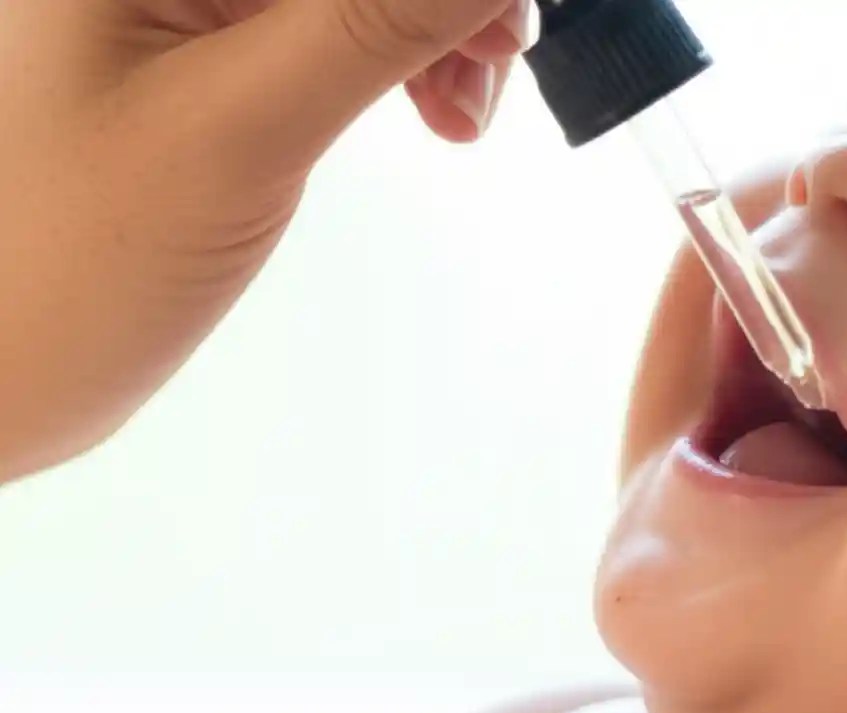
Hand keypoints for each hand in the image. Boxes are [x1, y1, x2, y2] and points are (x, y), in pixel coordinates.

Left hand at [0, 0, 537, 478]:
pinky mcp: (215, 59)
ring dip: (435, 29)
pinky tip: (434, 110)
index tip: (499, 20)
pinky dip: (400, 60)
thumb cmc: (58, 264)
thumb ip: (373, 22)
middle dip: (441, 1)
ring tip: (467, 108)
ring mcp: (185, 11)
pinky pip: (335, 29)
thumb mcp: (240, 128)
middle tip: (499, 56)